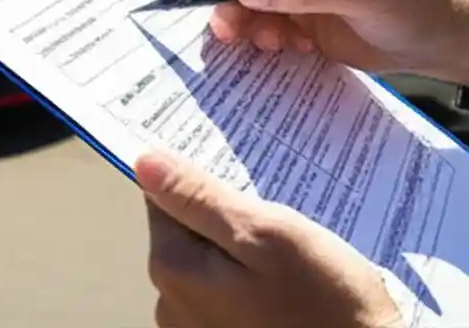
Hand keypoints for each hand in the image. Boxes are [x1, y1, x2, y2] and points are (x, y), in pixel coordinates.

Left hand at [136, 151, 401, 327]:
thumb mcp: (267, 236)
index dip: (200, 176)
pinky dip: (250, 279)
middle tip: (275, 207)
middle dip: (225, 214)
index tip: (238, 171)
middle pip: (186, 232)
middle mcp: (170, 303)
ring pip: (209, 262)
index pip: (162, 197)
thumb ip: (201, 198)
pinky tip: (286, 278)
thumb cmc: (323, 306)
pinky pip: (226, 293)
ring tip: (288, 245)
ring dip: (240, 248)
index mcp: (174, 268)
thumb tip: (145, 162)